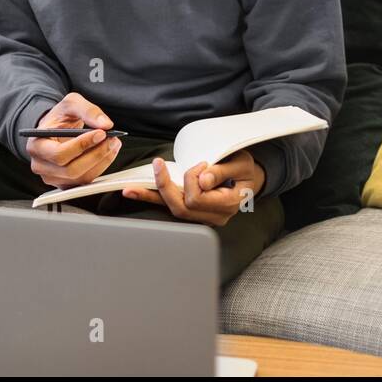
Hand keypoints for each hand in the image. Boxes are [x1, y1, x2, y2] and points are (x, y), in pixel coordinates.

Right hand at [26, 92, 121, 188]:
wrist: (55, 129)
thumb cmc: (59, 118)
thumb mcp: (71, 104)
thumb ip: (88, 110)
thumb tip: (106, 124)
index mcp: (36, 146)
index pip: (59, 154)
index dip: (82, 146)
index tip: (101, 133)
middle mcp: (40, 166)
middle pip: (71, 170)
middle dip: (96, 155)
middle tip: (112, 139)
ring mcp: (52, 178)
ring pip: (81, 177)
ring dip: (102, 161)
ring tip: (113, 144)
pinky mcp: (65, 183)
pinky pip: (85, 181)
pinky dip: (100, 167)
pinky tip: (108, 153)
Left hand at [121, 149, 265, 226]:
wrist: (251, 180)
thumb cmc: (246, 170)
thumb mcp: (241, 164)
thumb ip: (222, 172)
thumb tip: (202, 180)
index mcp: (228, 205)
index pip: (198, 199)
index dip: (193, 180)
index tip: (202, 164)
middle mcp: (214, 216)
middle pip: (181, 208)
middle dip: (166, 186)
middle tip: (159, 164)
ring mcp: (203, 217)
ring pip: (172, 210)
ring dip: (152, 196)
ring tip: (130, 189)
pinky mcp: (193, 211)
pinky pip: (170, 207)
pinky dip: (152, 199)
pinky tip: (135, 193)